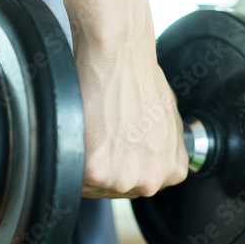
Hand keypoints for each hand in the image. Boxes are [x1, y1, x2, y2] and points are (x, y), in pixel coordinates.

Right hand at [69, 6, 188, 198]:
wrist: (120, 55)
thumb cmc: (141, 78)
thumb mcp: (168, 120)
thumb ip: (163, 149)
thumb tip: (152, 157)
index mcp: (173, 170)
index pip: (141, 184)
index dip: (124, 163)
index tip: (117, 145)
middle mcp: (153, 181)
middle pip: (115, 188)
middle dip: (106, 165)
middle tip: (101, 134)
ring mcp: (125, 180)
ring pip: (92, 186)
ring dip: (86, 163)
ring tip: (92, 129)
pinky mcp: (97, 173)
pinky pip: (73, 177)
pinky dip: (71, 156)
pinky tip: (82, 131)